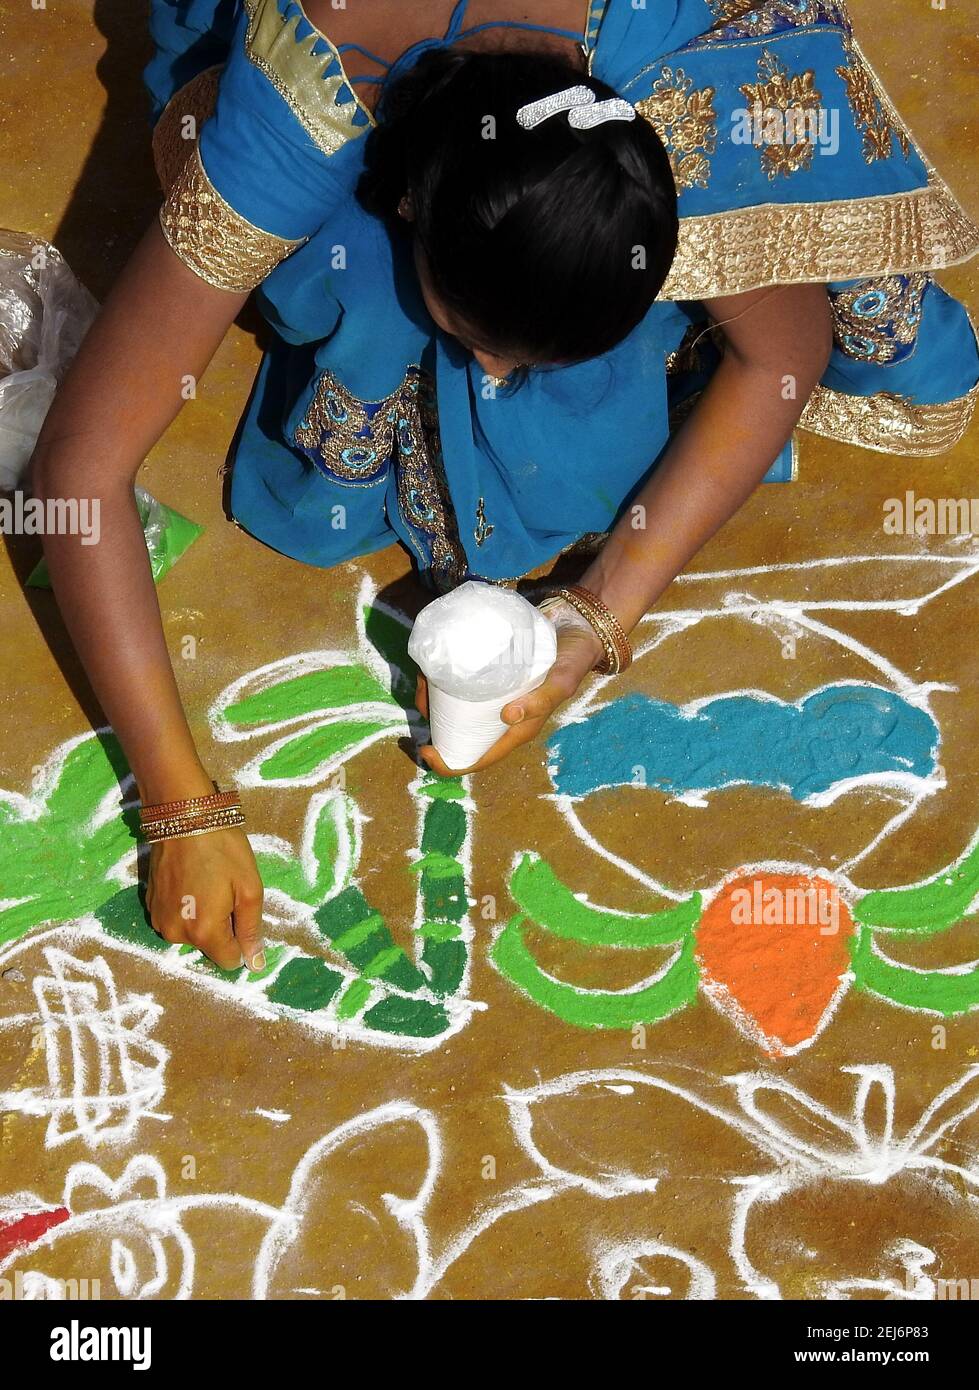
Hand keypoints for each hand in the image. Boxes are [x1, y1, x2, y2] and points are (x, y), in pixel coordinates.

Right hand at [144, 827, 265, 971]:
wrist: (182, 817)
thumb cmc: (222, 850)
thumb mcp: (249, 888)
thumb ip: (251, 929)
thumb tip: (255, 965)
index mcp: (203, 932)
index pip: (228, 960)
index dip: (241, 940)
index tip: (240, 910)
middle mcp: (175, 934)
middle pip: (209, 946)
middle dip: (221, 926)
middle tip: (224, 891)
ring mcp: (159, 919)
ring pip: (191, 933)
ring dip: (202, 917)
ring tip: (206, 883)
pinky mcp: (150, 904)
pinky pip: (176, 918)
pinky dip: (186, 907)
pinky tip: (191, 880)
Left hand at [415, 616, 603, 775]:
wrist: (576, 628)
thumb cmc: (570, 661)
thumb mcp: (561, 682)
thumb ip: (542, 700)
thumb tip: (508, 717)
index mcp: (517, 730)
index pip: (479, 756)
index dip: (451, 762)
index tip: (426, 750)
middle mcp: (501, 717)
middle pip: (461, 732)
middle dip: (434, 723)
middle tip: (421, 700)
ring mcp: (494, 695)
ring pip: (456, 707)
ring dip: (434, 698)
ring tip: (424, 679)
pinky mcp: (489, 675)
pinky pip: (459, 683)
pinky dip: (442, 678)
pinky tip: (432, 666)